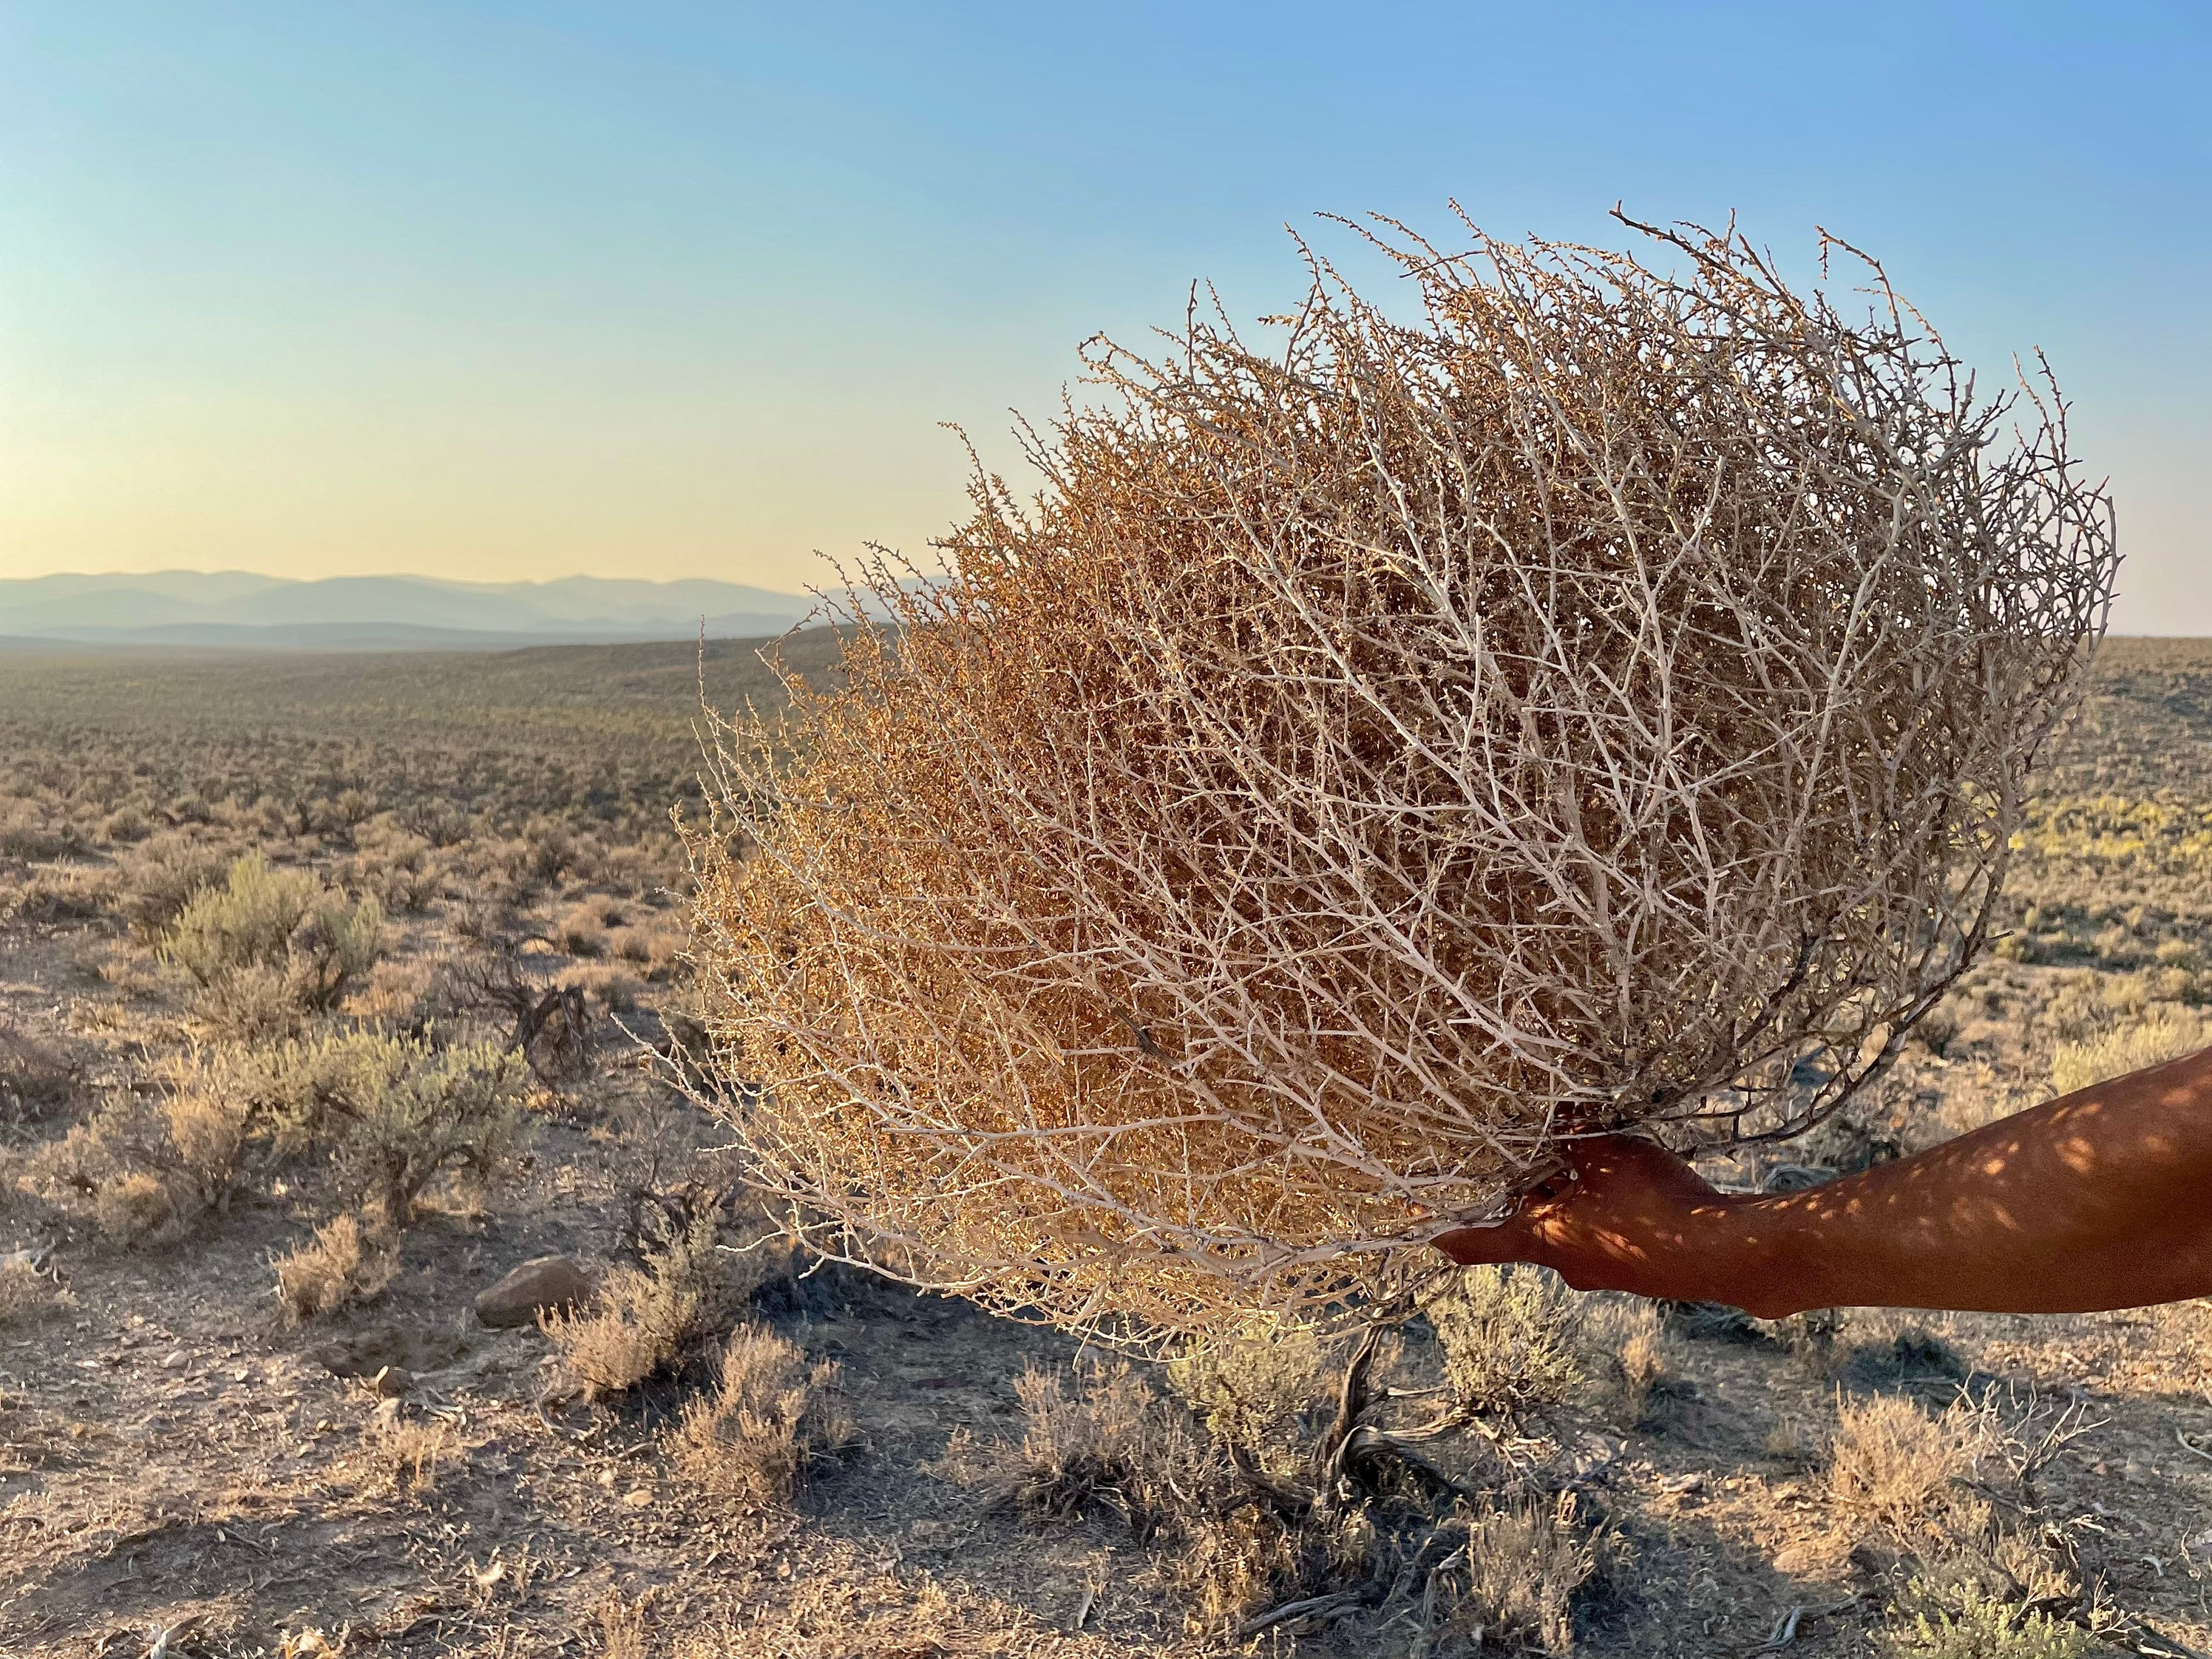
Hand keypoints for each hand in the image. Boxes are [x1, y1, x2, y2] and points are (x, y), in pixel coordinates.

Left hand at [1430, 1134, 1728, 1298]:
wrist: (1723, 1253)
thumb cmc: (1650, 1207)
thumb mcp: (1603, 1155)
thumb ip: (1571, 1131)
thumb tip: (1553, 1110)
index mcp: (1543, 1242)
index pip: (1477, 1243)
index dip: (1445, 1233)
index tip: (1417, 1227)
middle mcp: (1567, 1262)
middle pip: (1527, 1223)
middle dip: (1522, 1187)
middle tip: (1510, 1150)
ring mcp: (1604, 1266)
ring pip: (1569, 1220)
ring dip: (1567, 1189)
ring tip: (1572, 1144)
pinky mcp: (1637, 1262)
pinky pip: (1603, 1225)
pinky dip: (1599, 1198)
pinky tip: (1618, 1165)